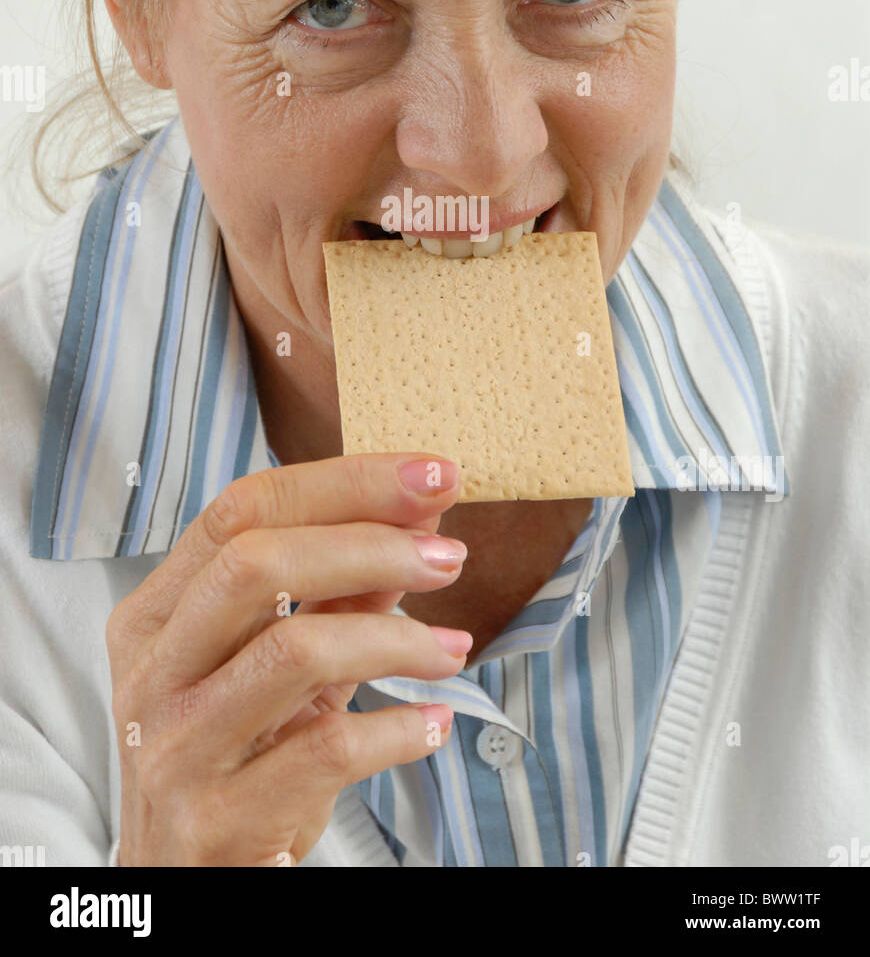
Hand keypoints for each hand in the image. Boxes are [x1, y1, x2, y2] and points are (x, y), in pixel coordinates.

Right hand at [106, 452, 468, 864]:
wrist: (189, 886)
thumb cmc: (238, 759)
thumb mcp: (283, 668)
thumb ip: (340, 594)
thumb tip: (420, 514)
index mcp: (157, 615)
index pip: (242, 511)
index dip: (345, 481)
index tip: (432, 474)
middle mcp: (152, 671)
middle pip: (257, 565)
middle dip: (372, 545)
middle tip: (450, 554)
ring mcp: (174, 745)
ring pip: (294, 649)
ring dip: (395, 638)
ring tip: (453, 649)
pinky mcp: (214, 817)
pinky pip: (325, 751)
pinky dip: (396, 731)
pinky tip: (431, 726)